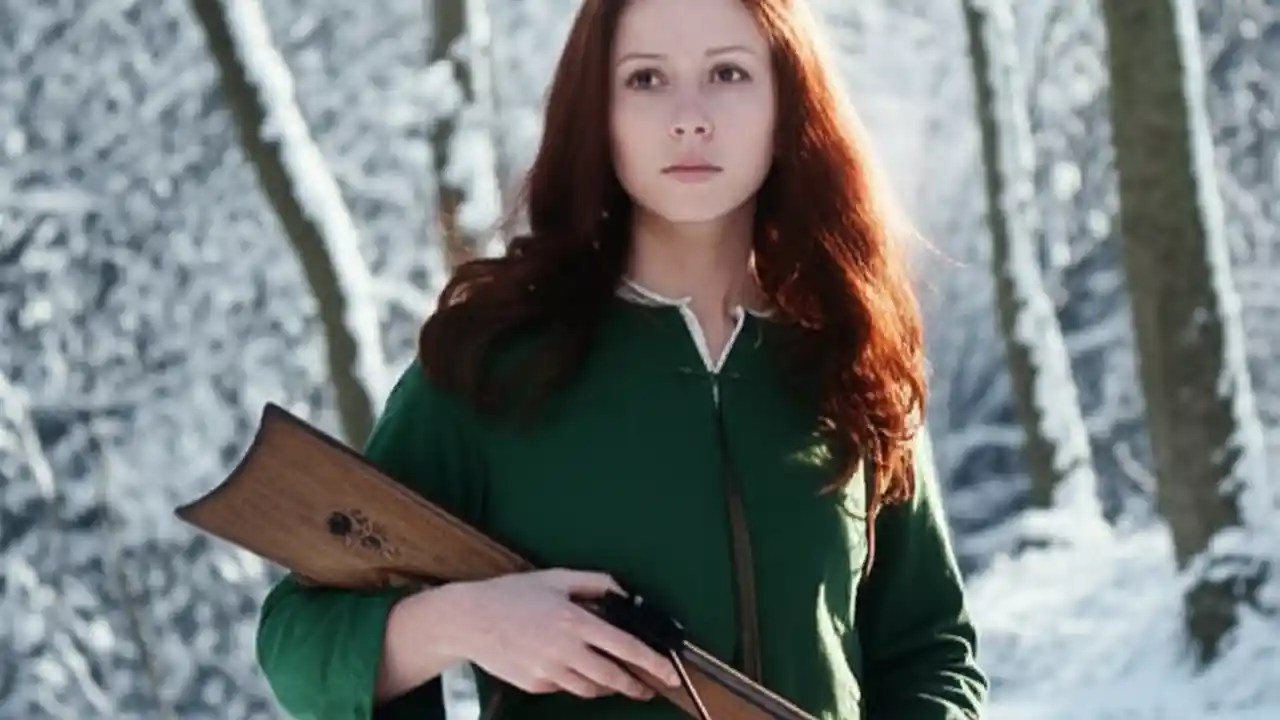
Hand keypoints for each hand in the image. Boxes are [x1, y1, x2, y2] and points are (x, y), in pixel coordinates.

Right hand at [446, 568, 683, 700]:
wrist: (469, 620)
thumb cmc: (512, 595)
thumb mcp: (556, 578)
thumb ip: (595, 582)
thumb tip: (623, 592)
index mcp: (575, 620)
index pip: (625, 647)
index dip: (652, 662)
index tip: (669, 673)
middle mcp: (565, 649)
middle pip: (613, 677)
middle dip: (636, 686)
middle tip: (648, 688)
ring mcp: (550, 671)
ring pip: (591, 689)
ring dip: (609, 687)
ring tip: (618, 681)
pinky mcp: (536, 685)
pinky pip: (566, 687)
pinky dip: (578, 682)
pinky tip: (578, 671)